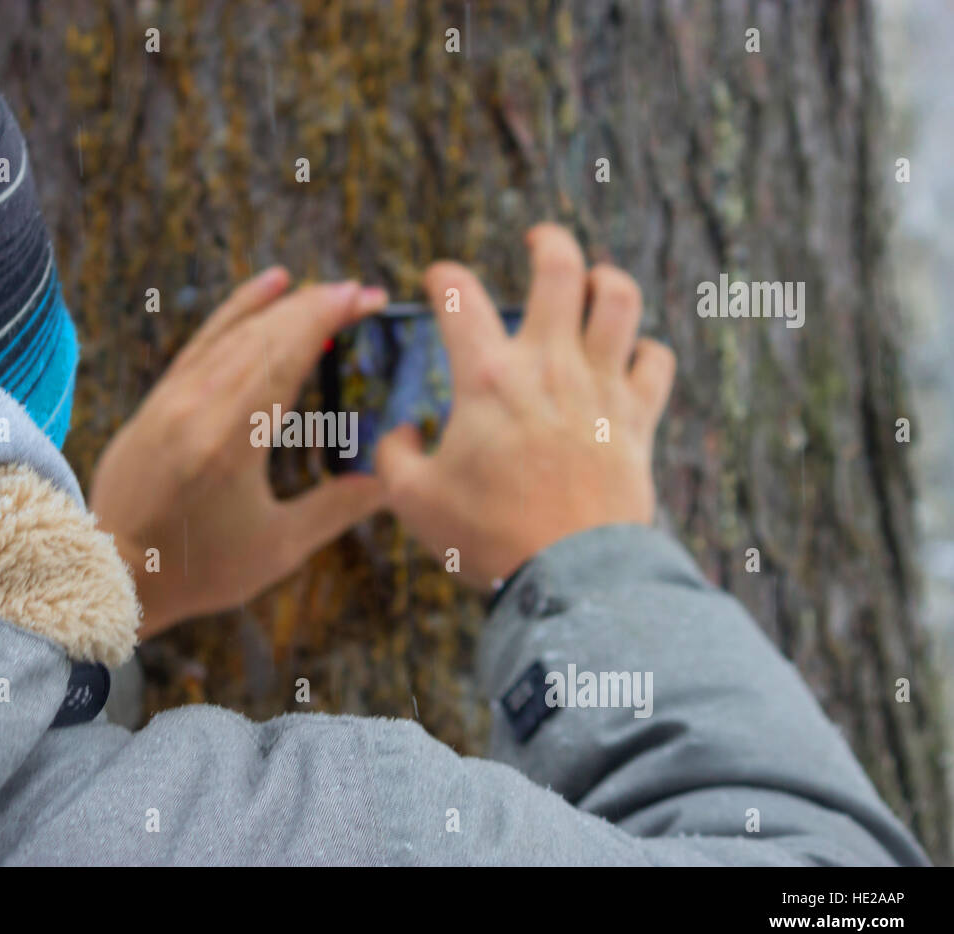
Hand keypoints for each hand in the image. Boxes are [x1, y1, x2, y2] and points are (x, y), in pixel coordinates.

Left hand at [90, 268, 388, 636]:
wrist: (113, 575)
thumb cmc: (198, 571)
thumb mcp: (277, 549)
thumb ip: (336, 509)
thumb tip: (389, 480)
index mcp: (231, 443)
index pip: (287, 357)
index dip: (329, 319)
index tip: (365, 297)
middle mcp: (197, 408)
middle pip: (264, 336)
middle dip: (316, 306)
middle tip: (359, 293)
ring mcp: (171, 400)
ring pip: (233, 332)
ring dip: (283, 306)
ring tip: (324, 290)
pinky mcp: (157, 401)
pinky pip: (202, 341)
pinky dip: (236, 310)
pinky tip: (267, 287)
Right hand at [375, 224, 675, 587]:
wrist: (571, 576)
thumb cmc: (487, 536)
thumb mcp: (413, 500)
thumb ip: (395, 455)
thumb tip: (406, 431)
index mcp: (487, 378)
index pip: (458, 297)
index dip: (443, 276)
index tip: (439, 278)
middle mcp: (548, 366)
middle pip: (560, 268)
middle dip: (547, 241)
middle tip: (538, 239)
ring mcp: (601, 388)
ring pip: (619, 299)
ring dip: (605, 280)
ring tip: (593, 282)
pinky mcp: (638, 418)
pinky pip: (656, 361)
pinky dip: (645, 350)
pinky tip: (631, 356)